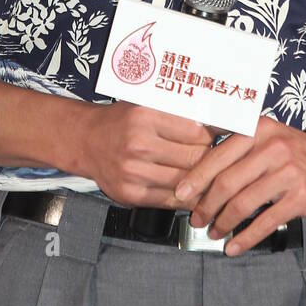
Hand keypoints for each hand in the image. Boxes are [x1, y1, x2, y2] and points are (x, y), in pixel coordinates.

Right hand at [78, 100, 214, 206]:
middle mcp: (139, 144)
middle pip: (194, 158)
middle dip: (210, 159)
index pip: (197, 133)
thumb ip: (179, 113)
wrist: (86, 141)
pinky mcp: (131, 194)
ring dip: (200, 180)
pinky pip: (170, 201)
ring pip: (185, 182)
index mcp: (146, 117)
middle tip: (217, 157)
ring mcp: (134, 172)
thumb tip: (216, 122)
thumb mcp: (148, 105)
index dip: (213, 137)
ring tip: (208, 174)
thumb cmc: (120, 122)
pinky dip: (186, 198)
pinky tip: (193, 191)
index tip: (220, 138)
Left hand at [173, 114, 305, 255]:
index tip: (180, 195)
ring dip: (223, 223)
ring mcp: (288, 172)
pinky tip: (234, 246)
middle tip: (196, 219)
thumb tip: (194, 171)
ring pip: (244, 204)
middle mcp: (272, 147)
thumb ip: (233, 146)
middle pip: (227, 182)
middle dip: (206, 205)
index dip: (196, 178)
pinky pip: (266, 221)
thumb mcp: (264, 134)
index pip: (218, 155)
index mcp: (256, 129)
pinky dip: (246, 238)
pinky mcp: (301, 197)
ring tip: (214, 233)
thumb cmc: (291, 150)